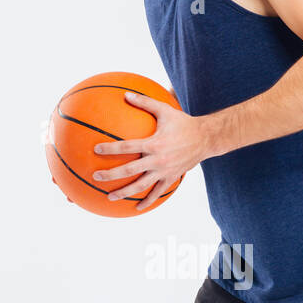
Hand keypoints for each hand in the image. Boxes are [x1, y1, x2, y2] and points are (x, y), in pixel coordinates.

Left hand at [92, 90, 205, 210]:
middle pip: (129, 170)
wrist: (206, 139)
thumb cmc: (183, 122)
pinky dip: (147, 201)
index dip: (111, 149)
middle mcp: (158, 160)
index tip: (96, 150)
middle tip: (95, 177)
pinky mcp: (171, 178)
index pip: (127, 147)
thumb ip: (145, 102)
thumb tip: (126, 94)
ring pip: (141, 186)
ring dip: (124, 192)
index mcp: (154, 143)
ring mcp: (164, 171)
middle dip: (111, 175)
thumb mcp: (165, 110)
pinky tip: (136, 207)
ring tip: (109, 197)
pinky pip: (158, 193)